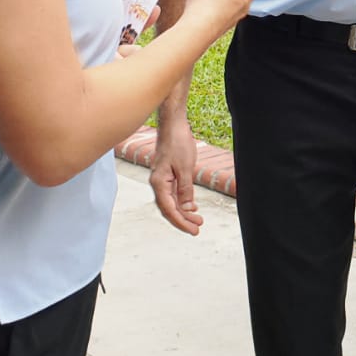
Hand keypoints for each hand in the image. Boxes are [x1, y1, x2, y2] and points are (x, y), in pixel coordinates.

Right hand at [149, 115, 203, 234]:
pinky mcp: (168, 174)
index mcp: (159, 183)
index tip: (193, 230)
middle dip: (183, 220)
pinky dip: (182, 201)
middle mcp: (158, 183)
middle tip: (198, 229)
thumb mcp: (185, 167)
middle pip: (169, 208)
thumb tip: (186, 208)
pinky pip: (174, 193)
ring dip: (184, 211)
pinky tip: (192, 206)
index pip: (169, 209)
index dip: (181, 222)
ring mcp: (162, 179)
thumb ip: (185, 189)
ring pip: (172, 202)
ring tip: (198, 219)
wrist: (173, 124)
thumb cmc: (177, 142)